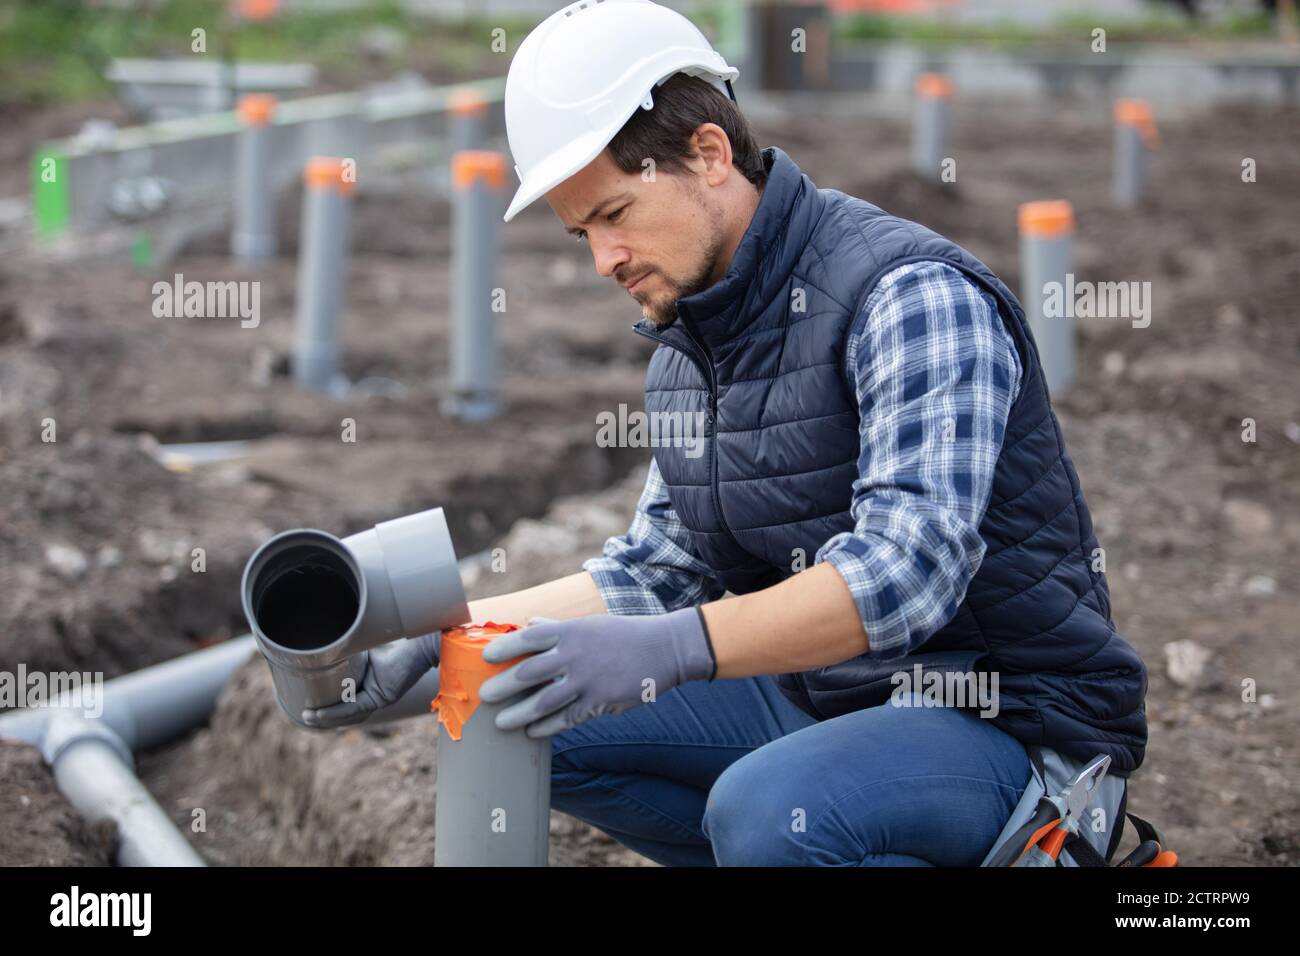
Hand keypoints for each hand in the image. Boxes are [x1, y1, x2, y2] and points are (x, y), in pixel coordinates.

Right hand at [301, 631, 440, 728]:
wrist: (422, 637)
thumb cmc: (398, 637)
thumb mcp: (365, 641)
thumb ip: (349, 642)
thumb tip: (324, 635)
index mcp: (371, 682)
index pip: (346, 699)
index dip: (327, 706)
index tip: (308, 705)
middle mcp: (375, 693)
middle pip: (345, 710)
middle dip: (324, 716)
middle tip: (303, 715)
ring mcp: (380, 696)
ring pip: (348, 713)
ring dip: (326, 717)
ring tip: (308, 717)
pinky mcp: (383, 695)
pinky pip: (356, 707)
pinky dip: (337, 712)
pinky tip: (320, 714)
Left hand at [477, 607, 715, 737]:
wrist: (664, 649)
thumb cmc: (624, 634)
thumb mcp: (590, 624)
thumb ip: (557, 627)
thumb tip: (529, 623)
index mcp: (572, 631)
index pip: (530, 638)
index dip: (505, 647)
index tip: (485, 657)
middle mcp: (576, 654)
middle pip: (530, 672)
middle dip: (503, 686)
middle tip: (485, 696)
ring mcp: (588, 680)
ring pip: (544, 701)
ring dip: (518, 713)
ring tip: (500, 723)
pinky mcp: (600, 701)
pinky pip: (567, 718)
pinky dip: (546, 727)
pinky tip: (531, 732)